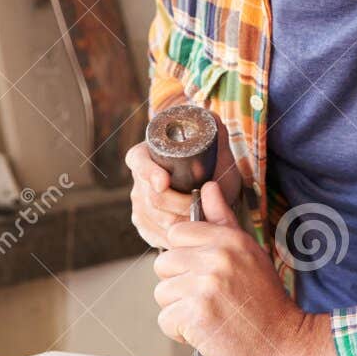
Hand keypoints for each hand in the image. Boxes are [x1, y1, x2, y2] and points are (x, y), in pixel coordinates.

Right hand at [126, 109, 243, 248]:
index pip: (138, 161)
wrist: (216, 194)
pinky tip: (190, 233)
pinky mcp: (144, 225)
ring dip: (179, 221)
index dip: (149, 173)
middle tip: (200, 206)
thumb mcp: (217, 151)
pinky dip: (174, 237)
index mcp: (147, 154)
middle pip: (150, 196)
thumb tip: (212, 118)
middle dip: (176, 204)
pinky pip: (155, 235)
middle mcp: (139, 180)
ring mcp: (139, 203)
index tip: (164, 183)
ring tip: (200, 218)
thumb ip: (216, 131)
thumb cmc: (214, 169)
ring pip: (154, 218)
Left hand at [152, 183, 351, 355]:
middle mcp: (217, 258)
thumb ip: (223, 220)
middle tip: (209, 298)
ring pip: (162, 293)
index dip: (186, 256)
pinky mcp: (196, 315)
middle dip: (180, 284)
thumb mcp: (249, 253)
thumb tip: (208, 187)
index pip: (177, 233)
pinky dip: (181, 332)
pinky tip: (206, 331)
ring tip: (210, 315)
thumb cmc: (266, 302)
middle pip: (163, 264)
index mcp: (229, 240)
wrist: (283, 344)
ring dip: (179, 310)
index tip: (205, 272)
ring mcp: (205, 286)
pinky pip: (165, 320)